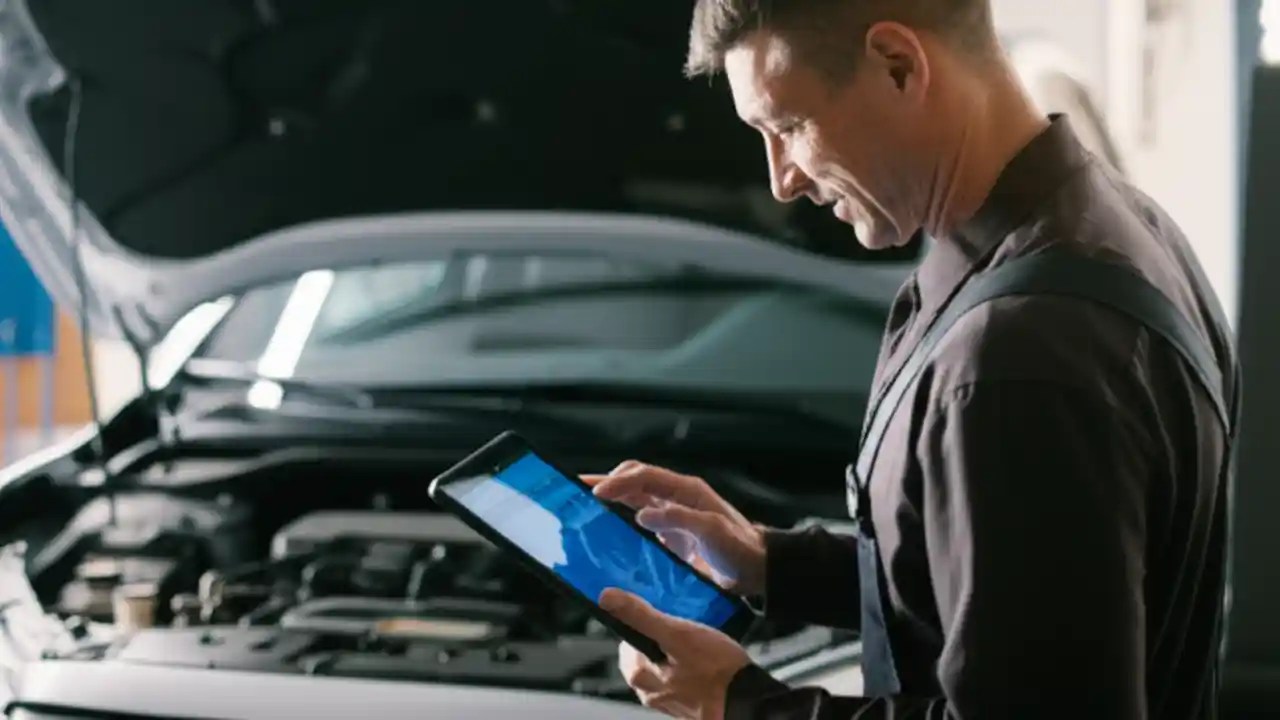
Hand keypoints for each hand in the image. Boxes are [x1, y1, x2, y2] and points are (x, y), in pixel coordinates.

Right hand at [583, 461, 766, 595]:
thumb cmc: (738, 548)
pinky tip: (604, 529)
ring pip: (633, 497)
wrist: (755, 569)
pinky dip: (619, 518)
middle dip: (606, 482)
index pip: (644, 476)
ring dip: (609, 499)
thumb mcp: (711, 532)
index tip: (594, 493)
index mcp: (686, 490)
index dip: (617, 482)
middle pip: (634, 480)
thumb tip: (641, 514)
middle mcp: (676, 496)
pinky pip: (638, 519)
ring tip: (582, 505)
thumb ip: (678, 520)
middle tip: (577, 492)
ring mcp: (672, 514)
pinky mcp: (669, 533)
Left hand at [601, 588, 752, 719]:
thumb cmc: (714, 668)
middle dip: (660, 636)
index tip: (665, 615)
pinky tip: (705, 660)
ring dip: (675, 652)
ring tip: (697, 641)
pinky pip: (679, 678)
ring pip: (663, 666)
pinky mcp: (687, 706)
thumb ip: (641, 616)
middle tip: (683, 625)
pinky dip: (687, 667)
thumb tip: (606, 597)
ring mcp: (667, 702)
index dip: (645, 622)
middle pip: (644, 652)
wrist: (747, 702)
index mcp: (638, 674)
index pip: (627, 638)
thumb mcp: (676, 633)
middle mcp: (647, 692)